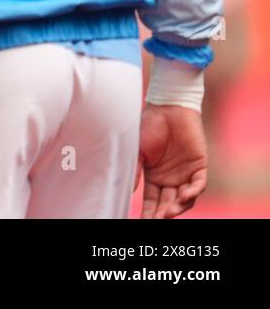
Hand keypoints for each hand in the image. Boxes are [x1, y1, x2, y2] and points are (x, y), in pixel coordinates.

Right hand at [137, 103, 207, 217]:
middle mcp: (170, 178)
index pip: (152, 200)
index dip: (148, 211)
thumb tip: (129, 190)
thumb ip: (135, 170)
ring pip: (185, 198)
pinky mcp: (199, 166)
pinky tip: (183, 196)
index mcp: (154, 176)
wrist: (166, 107)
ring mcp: (185, 173)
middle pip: (167, 203)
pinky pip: (198, 184)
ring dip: (177, 207)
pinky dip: (192, 192)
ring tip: (168, 213)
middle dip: (162, 214)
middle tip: (156, 221)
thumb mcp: (137, 150)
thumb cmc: (148, 125)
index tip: (142, 221)